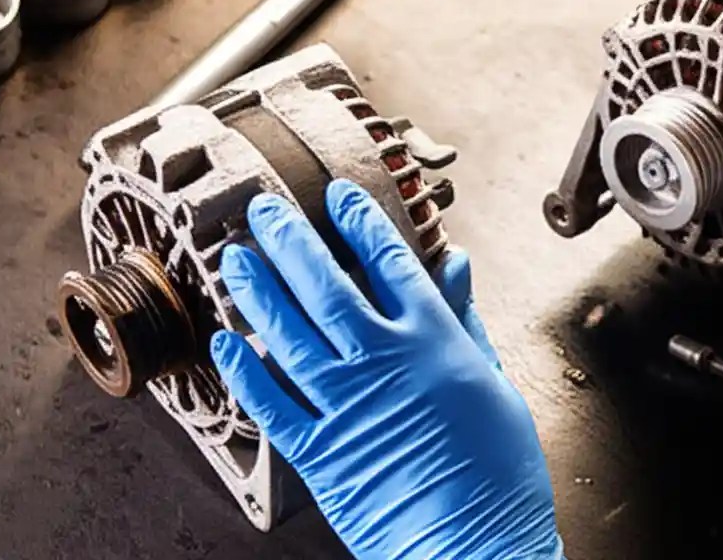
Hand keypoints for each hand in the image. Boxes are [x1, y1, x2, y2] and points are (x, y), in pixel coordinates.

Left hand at [209, 180, 562, 559]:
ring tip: (236, 260)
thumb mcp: (493, 381)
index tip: (339, 197)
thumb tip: (456, 268)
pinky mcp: (319, 451)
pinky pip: (270, 403)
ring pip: (289, 332)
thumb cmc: (496, 472)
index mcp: (435, 341)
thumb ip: (466, 319)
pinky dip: (244, 372)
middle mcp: (386, 361)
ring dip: (257, 291)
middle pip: (326, 284)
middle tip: (263, 211)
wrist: (476, 543)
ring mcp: (347, 404)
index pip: (390, 262)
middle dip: (290, 240)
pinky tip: (226, 344)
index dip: (360, 221)